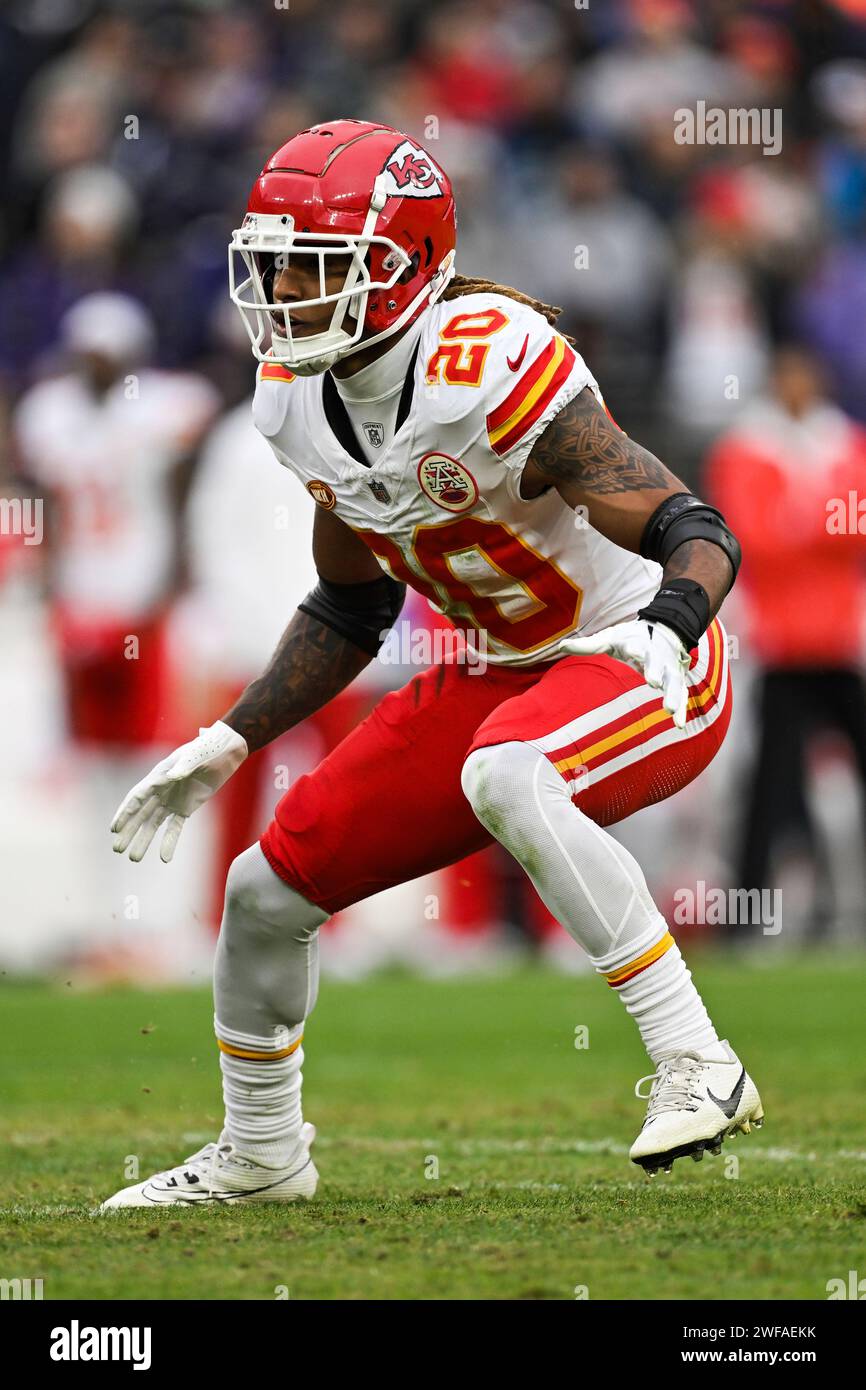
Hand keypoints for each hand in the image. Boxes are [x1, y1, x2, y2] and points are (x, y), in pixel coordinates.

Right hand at [111, 721, 248, 862]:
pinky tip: (164, 858)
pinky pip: (175, 828)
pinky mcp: (185, 808)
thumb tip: (172, 776)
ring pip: (153, 824)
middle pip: (140, 814)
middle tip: (117, 850)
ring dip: (143, 840)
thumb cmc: (207, 748)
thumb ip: (184, 766)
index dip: (125, 813)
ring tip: (134, 858)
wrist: (223, 752)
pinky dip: (169, 842)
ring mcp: (172, 800)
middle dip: (129, 831)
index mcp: (158, 776)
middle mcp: (160, 790)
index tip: (114, 829)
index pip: (137, 797)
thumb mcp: (196, 755)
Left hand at [561, 619, 690, 728]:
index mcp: (638, 643)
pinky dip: (682, 709)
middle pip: (657, 663)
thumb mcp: (611, 637)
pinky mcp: (677, 680)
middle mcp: (657, 656)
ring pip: (673, 682)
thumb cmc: (631, 637)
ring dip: (672, 695)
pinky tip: (679, 725)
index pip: (636, 645)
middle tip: (653, 682)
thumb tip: (561, 645)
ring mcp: (669, 669)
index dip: (634, 648)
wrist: (665, 630)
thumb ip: (588, 645)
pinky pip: (681, 696)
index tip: (633, 651)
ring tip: (669, 709)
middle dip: (655, 671)